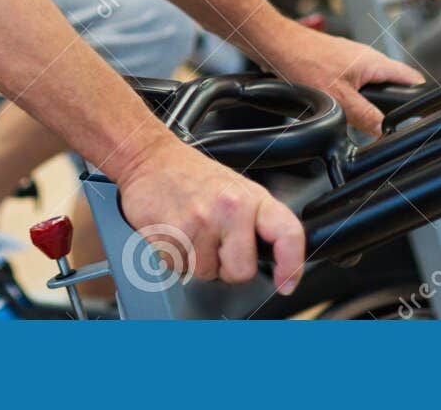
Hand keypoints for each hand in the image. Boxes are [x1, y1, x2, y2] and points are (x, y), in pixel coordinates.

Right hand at [115, 140, 307, 293]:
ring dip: (196, 260)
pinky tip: (174, 232)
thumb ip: (254, 220)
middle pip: (241, 271)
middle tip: (215, 245)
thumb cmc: (190, 174)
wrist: (148, 157)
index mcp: (250, 198)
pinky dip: (175, 257)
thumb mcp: (234, 188)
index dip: (292, 264)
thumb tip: (272, 256)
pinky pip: (178, 268)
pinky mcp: (171, 235)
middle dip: (227, 268)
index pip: (287, 234)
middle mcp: (228, 209)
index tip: (286, 283)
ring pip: (206, 273)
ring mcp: (199, 223)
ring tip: (190, 231)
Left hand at [261, 22, 422, 135]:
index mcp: (375, 62)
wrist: (276, 45)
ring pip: (370, 85)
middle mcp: (367, 58)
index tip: (420, 116)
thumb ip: (365, 115)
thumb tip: (384, 131)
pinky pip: (354, 82)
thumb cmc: (302, 60)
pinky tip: (341, 106)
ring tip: (362, 119)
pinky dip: (351, 96)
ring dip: (368, 102)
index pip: (411, 78)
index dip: (419, 98)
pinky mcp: (337, 63)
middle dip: (390, 105)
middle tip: (386, 125)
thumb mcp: (338, 97)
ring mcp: (351, 59)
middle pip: (391, 84)